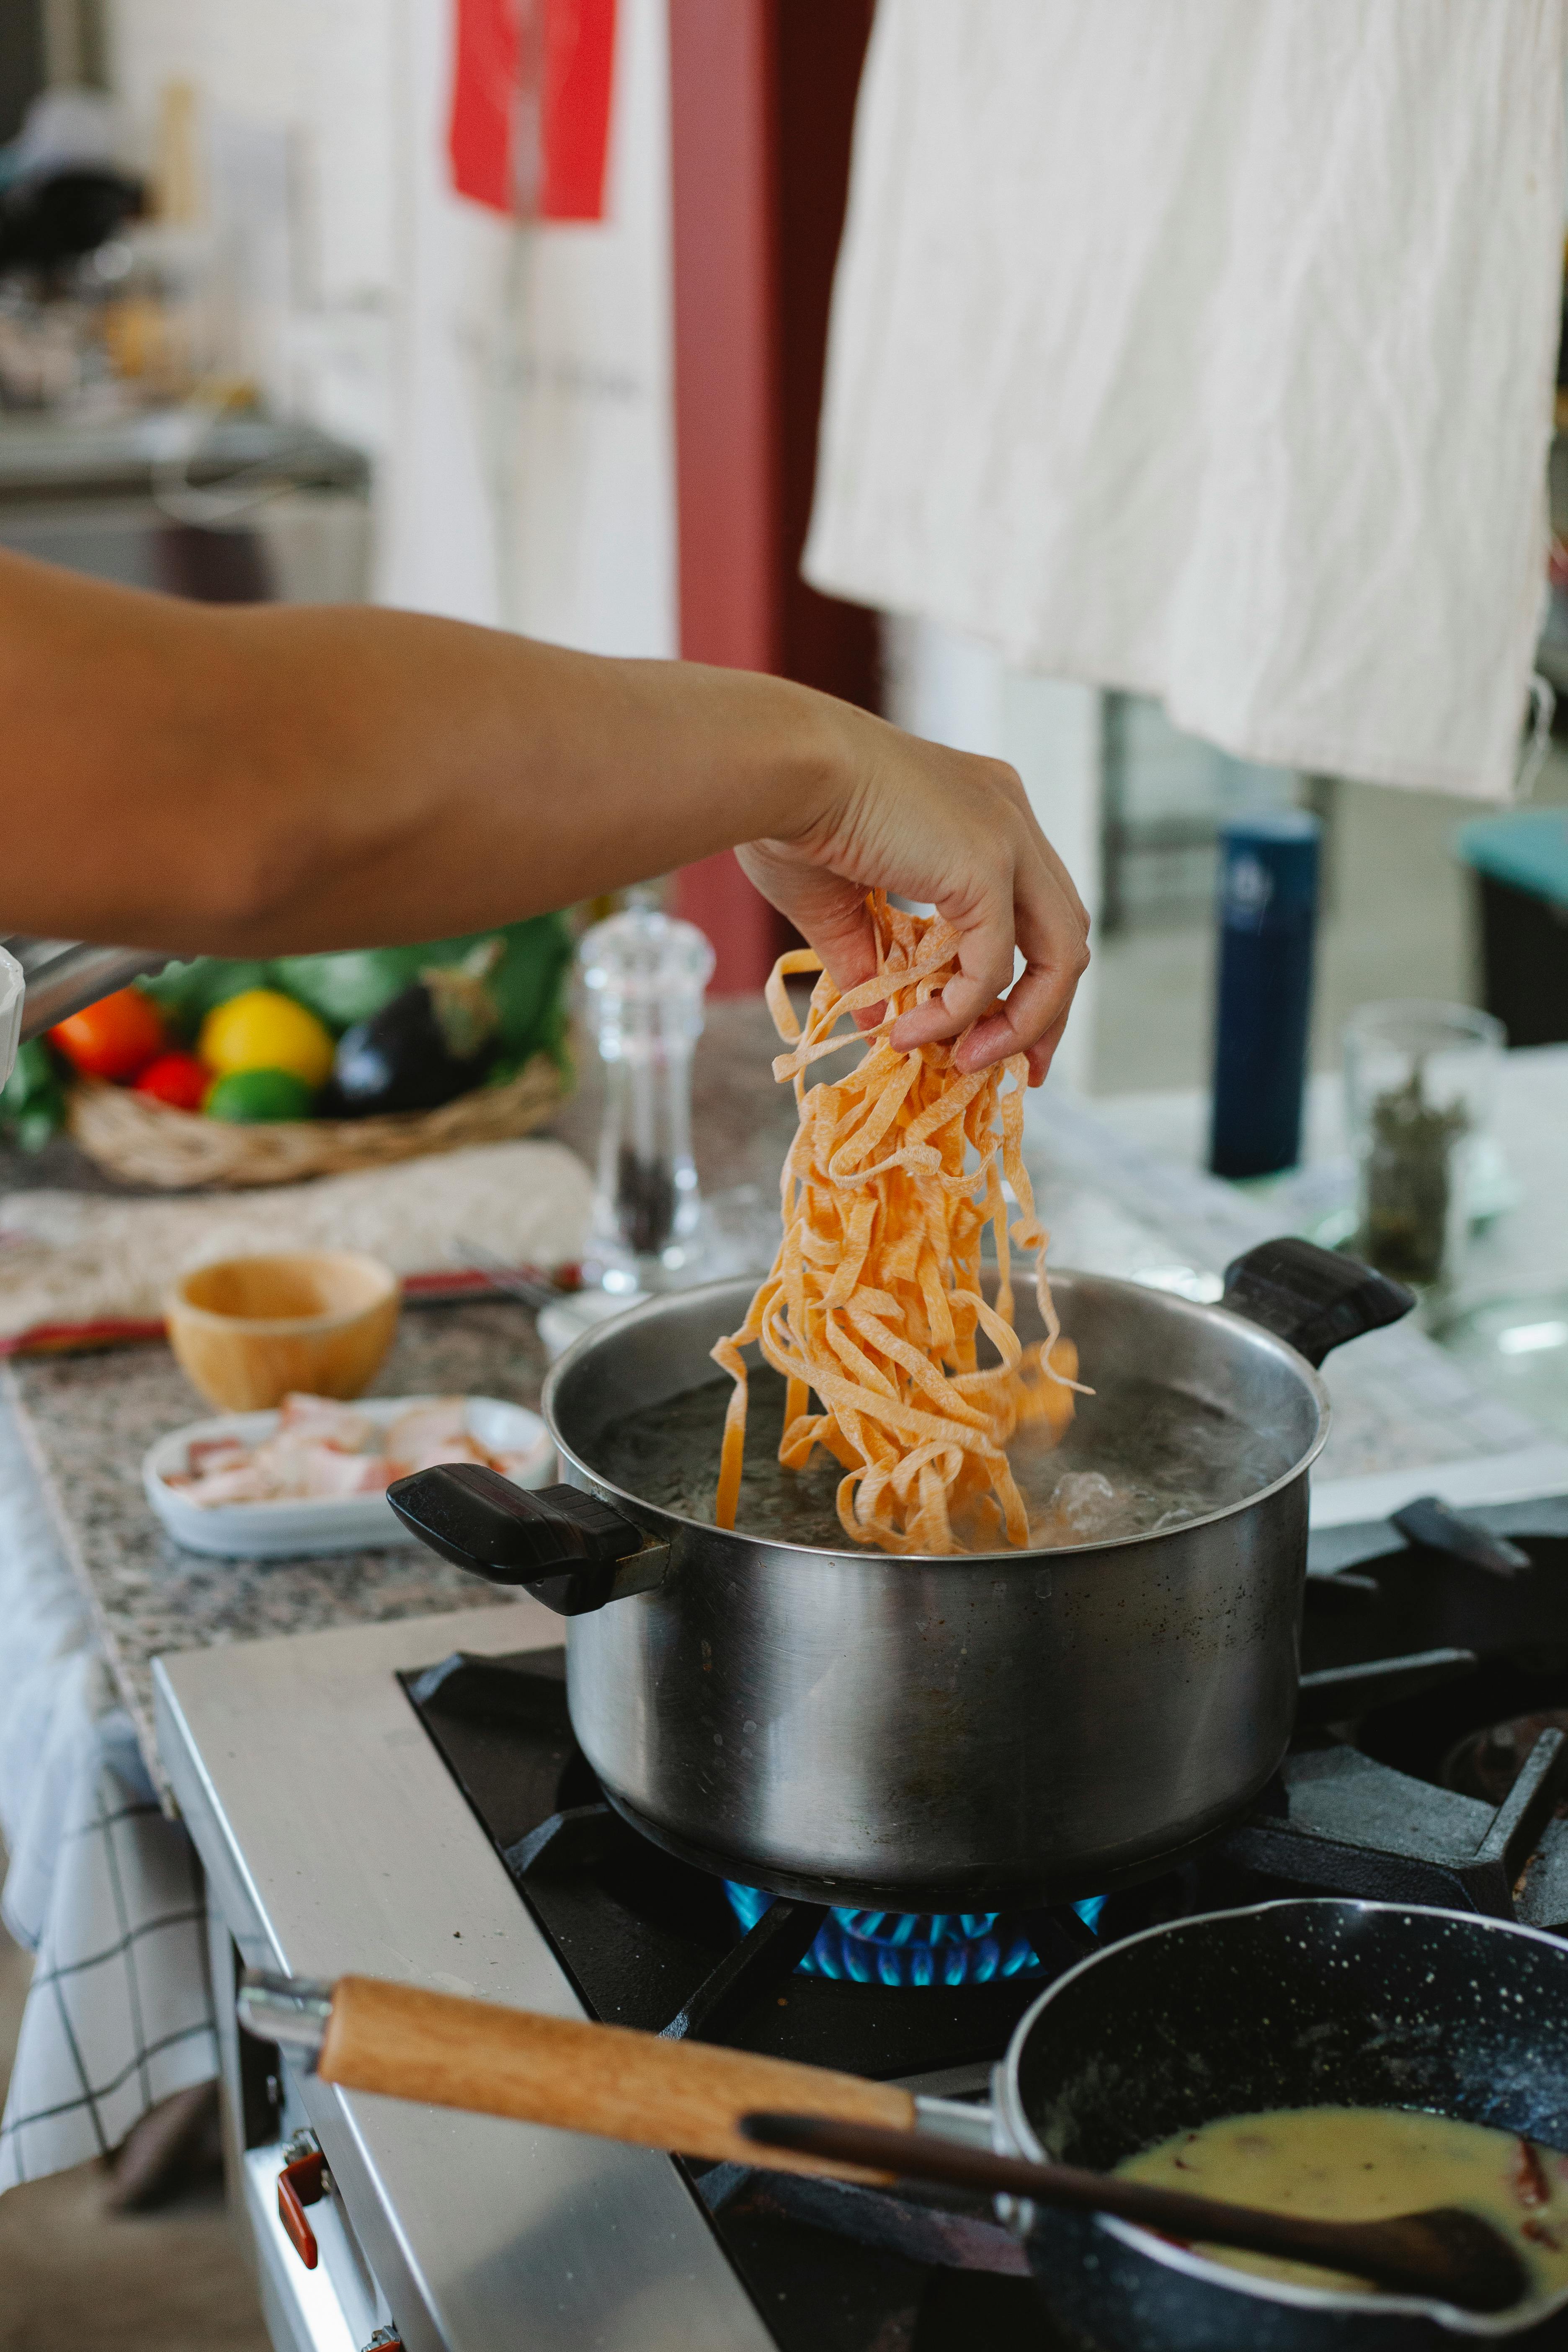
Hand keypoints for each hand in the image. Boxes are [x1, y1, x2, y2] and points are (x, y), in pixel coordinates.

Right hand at [737, 703, 1089, 1082]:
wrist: (777, 767)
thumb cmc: (786, 815)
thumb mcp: (837, 901)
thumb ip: (870, 958)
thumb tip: (881, 1021)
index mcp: (983, 812)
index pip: (1036, 906)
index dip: (1029, 975)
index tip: (997, 1030)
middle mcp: (1010, 816)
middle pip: (1068, 933)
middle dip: (1049, 1010)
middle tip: (1019, 1068)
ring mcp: (1008, 837)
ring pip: (1062, 953)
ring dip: (1021, 1021)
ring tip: (965, 1062)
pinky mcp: (987, 864)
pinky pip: (994, 965)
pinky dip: (962, 1010)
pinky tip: (915, 1030)